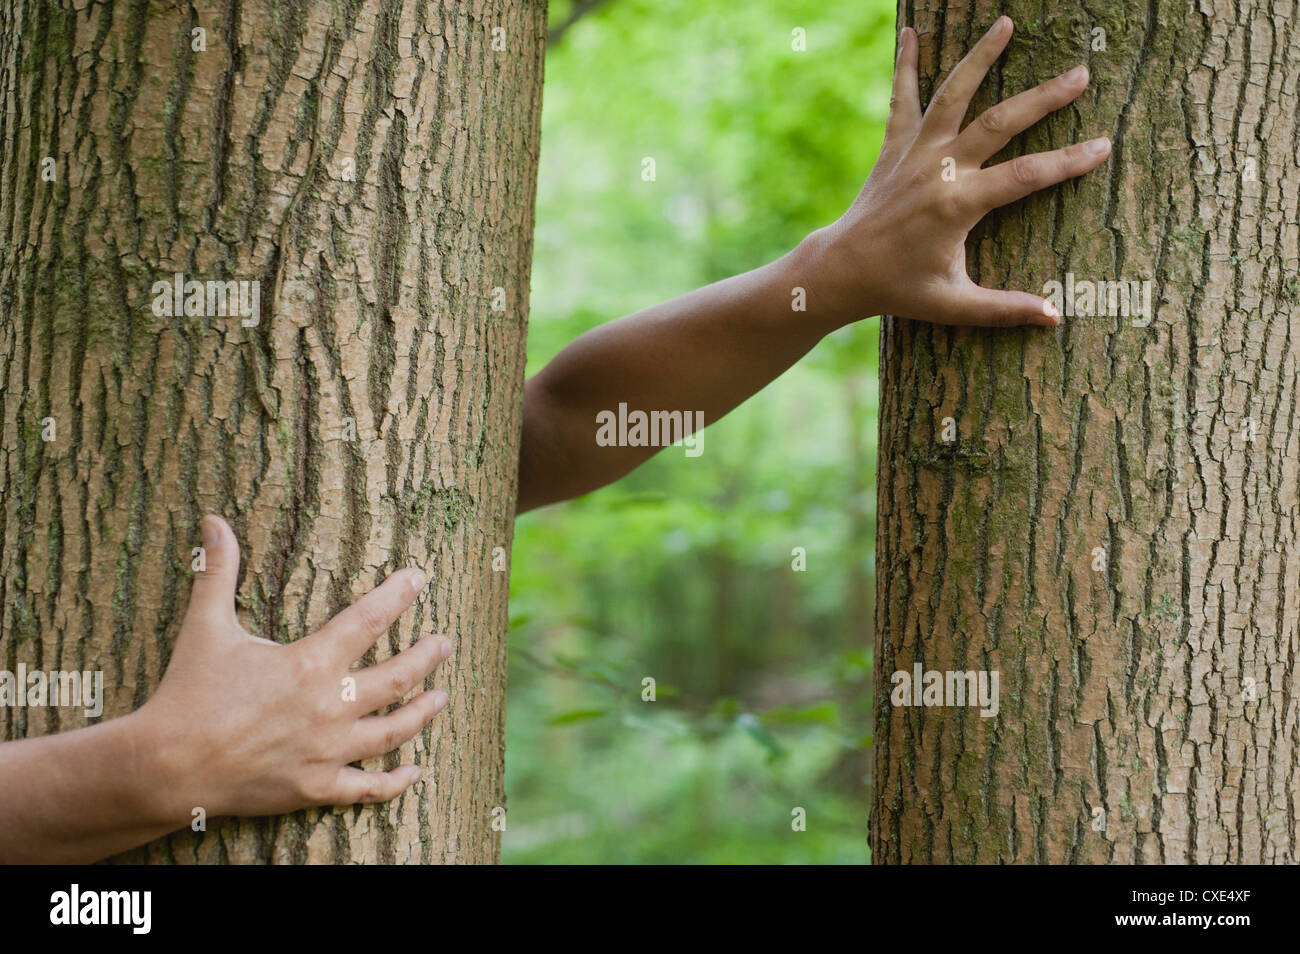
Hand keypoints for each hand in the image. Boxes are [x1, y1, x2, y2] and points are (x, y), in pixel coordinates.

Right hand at [137, 515, 450, 821]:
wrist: (165, 766)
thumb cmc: (188, 693)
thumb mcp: (206, 627)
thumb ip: (218, 573)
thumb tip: (213, 522)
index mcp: (311, 662)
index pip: (371, 618)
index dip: (400, 594)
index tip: (420, 580)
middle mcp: (330, 706)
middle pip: (398, 676)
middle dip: (428, 656)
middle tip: (446, 642)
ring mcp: (327, 750)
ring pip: (394, 730)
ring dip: (423, 711)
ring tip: (442, 696)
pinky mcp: (316, 787)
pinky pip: (368, 788)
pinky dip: (396, 781)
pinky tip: (414, 771)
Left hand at [810, 16, 1110, 327]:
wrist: (840, 272)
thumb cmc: (897, 291)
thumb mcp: (953, 304)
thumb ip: (1004, 309)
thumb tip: (1053, 318)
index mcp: (957, 205)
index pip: (1025, 176)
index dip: (1067, 162)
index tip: (1104, 146)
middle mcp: (937, 170)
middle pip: (998, 122)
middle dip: (1043, 98)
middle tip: (1082, 74)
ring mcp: (913, 154)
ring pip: (950, 96)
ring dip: (979, 58)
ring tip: (1006, 22)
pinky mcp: (892, 148)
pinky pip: (900, 100)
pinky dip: (904, 65)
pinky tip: (909, 30)